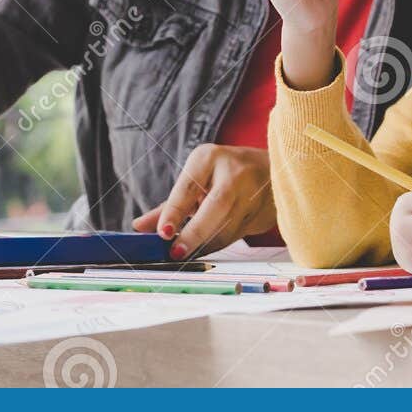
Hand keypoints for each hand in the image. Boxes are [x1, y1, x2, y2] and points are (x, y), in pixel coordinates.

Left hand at [131, 143, 274, 257]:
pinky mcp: (266, 208)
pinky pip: (239, 233)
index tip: (163, 233)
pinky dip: (221, 244)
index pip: (189, 187)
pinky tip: (209, 247)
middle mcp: (234, 170)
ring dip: (206, 244)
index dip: (174, 212)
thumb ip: (169, 206)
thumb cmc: (224, 173)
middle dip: (194, 233)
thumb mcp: (195, 180)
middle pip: (216, 206)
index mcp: (209, 157)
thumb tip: (139, 227)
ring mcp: (255, 189)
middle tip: (176, 252)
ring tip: (189, 254)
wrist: (273, 168)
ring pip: (229, 225)